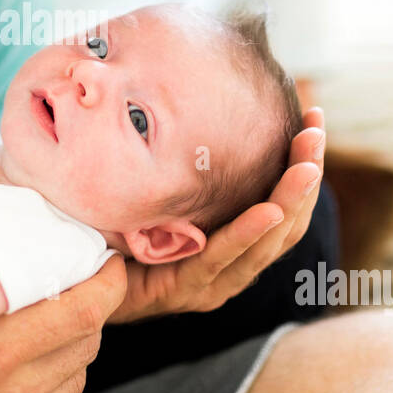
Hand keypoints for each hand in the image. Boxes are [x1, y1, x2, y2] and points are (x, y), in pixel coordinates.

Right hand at [0, 149, 126, 392]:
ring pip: (73, 381)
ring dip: (70, 348)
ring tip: (46, 319)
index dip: (104, 280)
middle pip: (86, 343)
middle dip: (89, 306)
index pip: (84, 310)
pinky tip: (20, 369)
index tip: (100, 257)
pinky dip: (48, 390)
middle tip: (76, 279)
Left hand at [107, 107, 325, 323]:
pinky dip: (248, 234)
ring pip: (265, 242)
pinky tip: (269, 210)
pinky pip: (221, 258)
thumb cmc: (115, 233)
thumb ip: (187, 164)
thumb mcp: (161, 192)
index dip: (303, 166)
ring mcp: (212, 283)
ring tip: (306, 164)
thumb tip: (200, 103)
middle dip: (305, 175)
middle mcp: (230, 267)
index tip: (315, 120)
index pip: (282, 205)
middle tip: (316, 131)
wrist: (75, 283)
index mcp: (232, 245)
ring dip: (289, 200)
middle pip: (285, 222)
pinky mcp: (186, 290)